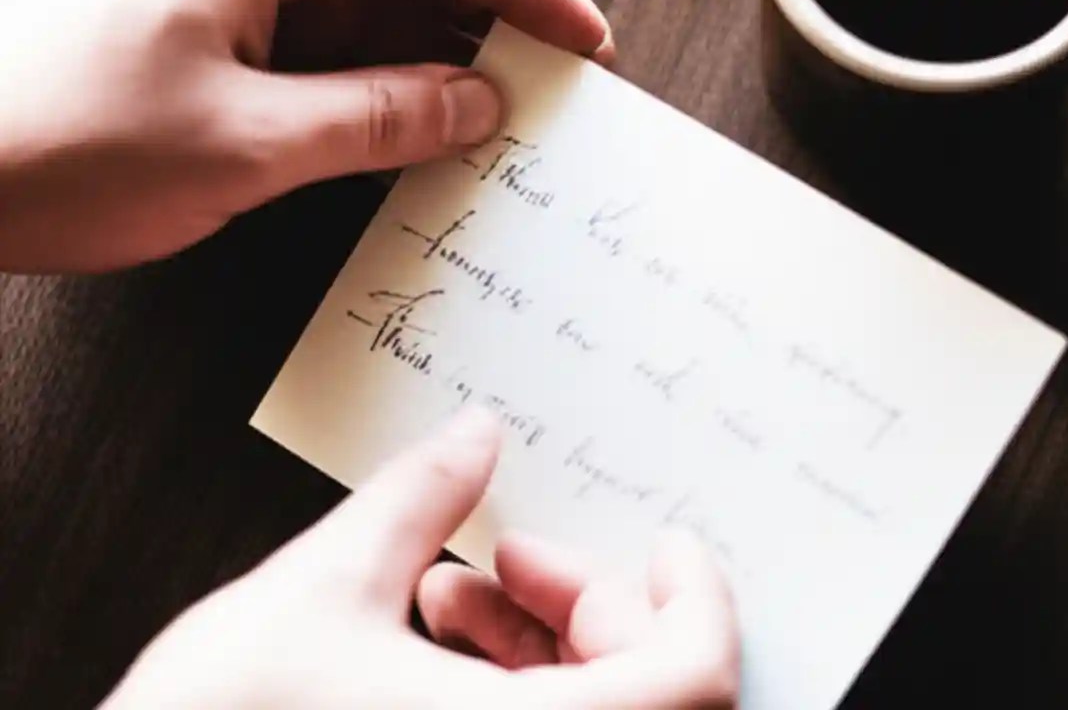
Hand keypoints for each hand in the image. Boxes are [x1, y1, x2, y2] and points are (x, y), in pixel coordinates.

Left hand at [0, 0, 612, 271]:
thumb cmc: (48, 138)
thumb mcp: (245, 142)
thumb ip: (377, 117)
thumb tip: (473, 103)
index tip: (581, 39)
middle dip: (488, 28)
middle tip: (552, 87)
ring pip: (368, 17)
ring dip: (435, 64)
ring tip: (500, 120)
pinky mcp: (211, 42)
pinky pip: (322, 53)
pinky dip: (376, 92)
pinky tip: (421, 130)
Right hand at [101, 407, 739, 708]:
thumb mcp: (319, 590)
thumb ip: (414, 497)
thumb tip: (471, 434)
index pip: (693, 681)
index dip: (697, 599)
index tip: (666, 544)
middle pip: (645, 691)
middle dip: (586, 605)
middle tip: (513, 557)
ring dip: (542, 644)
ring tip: (450, 591)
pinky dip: (515, 689)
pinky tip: (436, 643)